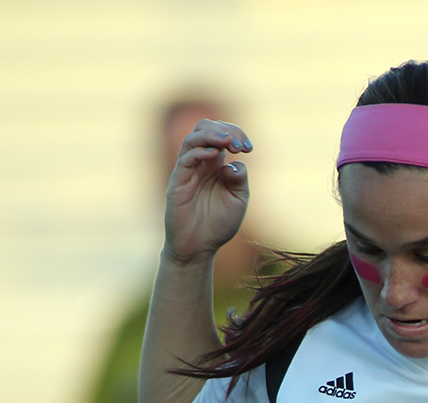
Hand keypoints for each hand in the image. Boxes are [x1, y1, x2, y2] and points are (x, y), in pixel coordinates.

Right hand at [164, 120, 252, 264]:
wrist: (199, 248)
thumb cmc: (218, 224)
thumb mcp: (239, 200)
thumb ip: (240, 178)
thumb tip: (233, 162)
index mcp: (215, 164)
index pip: (221, 134)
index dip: (236, 133)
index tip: (249, 148)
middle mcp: (200, 163)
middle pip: (204, 128)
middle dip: (224, 129)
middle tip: (239, 146)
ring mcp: (187, 171)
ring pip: (192, 139)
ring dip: (211, 135)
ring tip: (228, 142)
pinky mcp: (177, 183)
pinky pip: (185, 160)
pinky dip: (199, 152)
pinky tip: (214, 156)